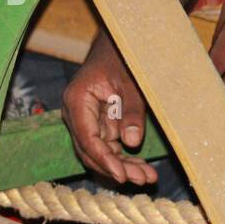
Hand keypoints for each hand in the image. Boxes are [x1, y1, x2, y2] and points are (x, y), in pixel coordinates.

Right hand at [62, 40, 157, 185]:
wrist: (119, 44)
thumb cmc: (123, 57)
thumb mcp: (132, 82)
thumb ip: (131, 111)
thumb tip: (132, 143)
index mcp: (77, 100)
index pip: (87, 138)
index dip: (104, 160)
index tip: (121, 175)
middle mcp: (76, 114)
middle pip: (91, 151)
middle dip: (116, 168)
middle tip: (142, 179)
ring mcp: (87, 121)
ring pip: (101, 153)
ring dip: (123, 167)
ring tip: (148, 177)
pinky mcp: (99, 125)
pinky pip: (109, 147)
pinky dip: (125, 158)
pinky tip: (143, 169)